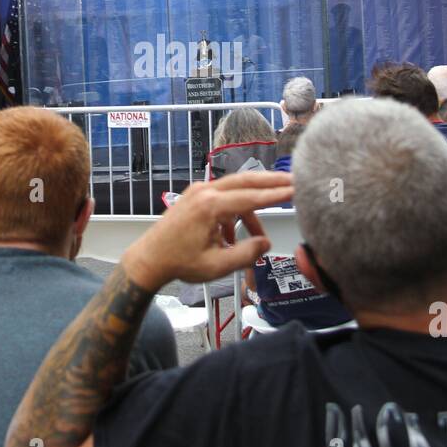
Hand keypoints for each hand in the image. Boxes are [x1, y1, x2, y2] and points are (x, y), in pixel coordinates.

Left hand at [121, 171, 293, 290]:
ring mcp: (198, 191)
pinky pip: (223, 197)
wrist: (149, 259)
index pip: (252, 196)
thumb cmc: (179, 263)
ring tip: (260, 234)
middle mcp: (205, 192)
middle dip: (271, 182)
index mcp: (210, 206)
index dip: (277, 194)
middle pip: (246, 180)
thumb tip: (265, 243)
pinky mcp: (195, 196)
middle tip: (293, 181)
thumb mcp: (217, 266)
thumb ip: (246, 254)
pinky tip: (233, 238)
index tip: (296, 188)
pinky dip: (235, 212)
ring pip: (235, 188)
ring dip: (251, 205)